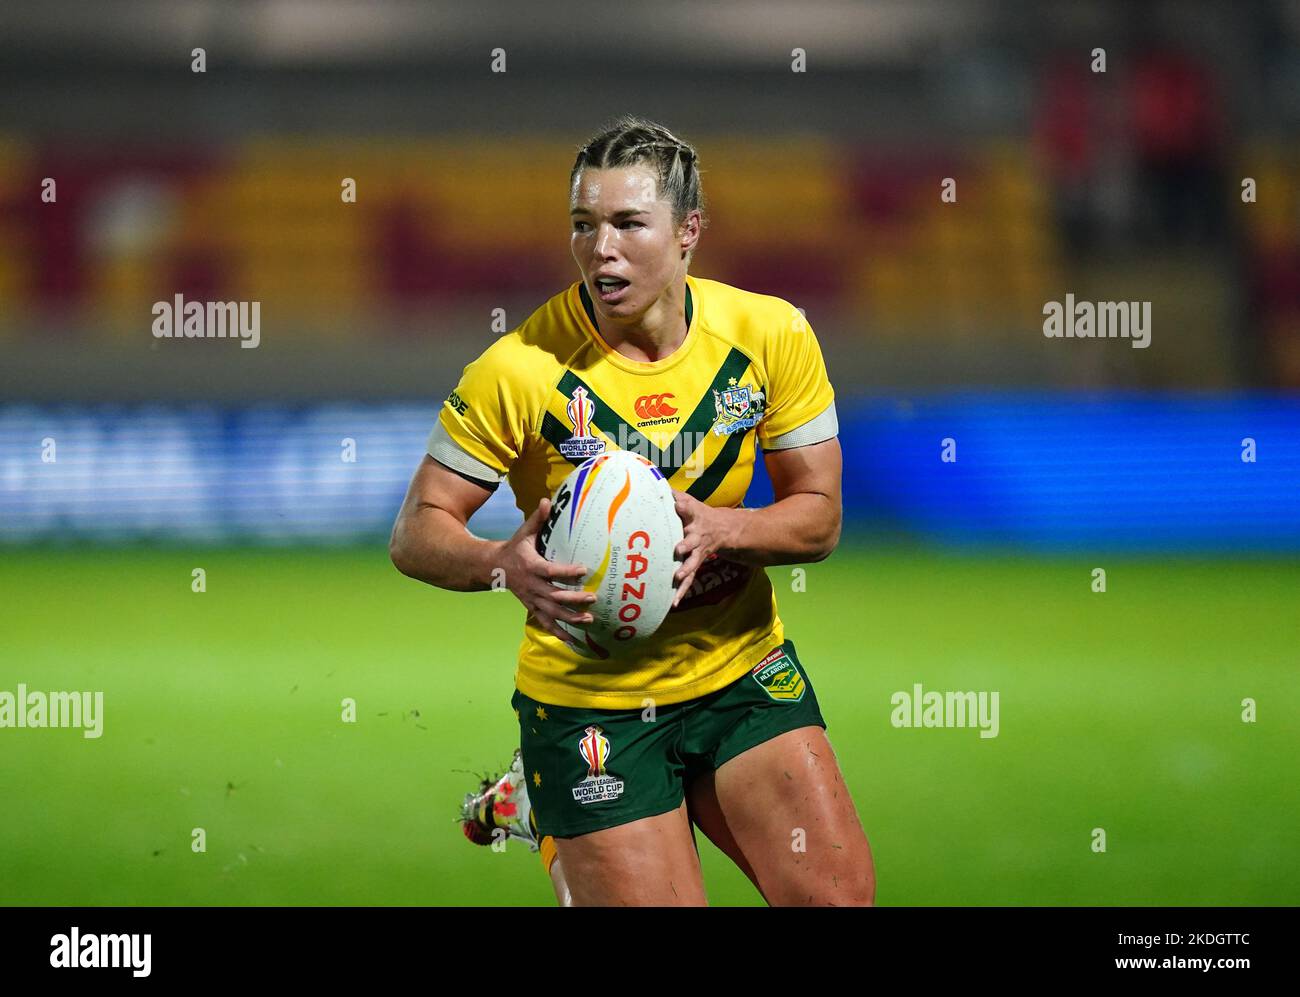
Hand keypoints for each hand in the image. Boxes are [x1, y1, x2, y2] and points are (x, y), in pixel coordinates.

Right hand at [497, 497, 595, 645]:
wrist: (493, 568)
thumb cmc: (514, 548)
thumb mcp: (523, 532)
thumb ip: (537, 519)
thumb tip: (548, 501)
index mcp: (531, 566)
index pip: (550, 571)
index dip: (566, 572)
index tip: (583, 569)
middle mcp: (531, 586)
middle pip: (553, 596)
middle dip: (573, 599)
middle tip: (592, 598)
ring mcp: (531, 600)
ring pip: (551, 613)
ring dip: (570, 619)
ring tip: (588, 620)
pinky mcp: (532, 608)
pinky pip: (545, 623)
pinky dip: (558, 632)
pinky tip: (572, 641)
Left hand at [671, 490, 734, 607]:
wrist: (723, 529)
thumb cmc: (697, 514)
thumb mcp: (688, 501)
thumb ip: (672, 494)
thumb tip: (651, 480)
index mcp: (694, 518)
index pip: (689, 509)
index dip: (684, 506)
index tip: (678, 503)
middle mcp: (697, 536)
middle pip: (692, 540)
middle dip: (685, 544)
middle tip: (678, 548)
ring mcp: (698, 552)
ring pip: (692, 562)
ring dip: (685, 570)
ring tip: (678, 577)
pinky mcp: (696, 564)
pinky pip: (689, 580)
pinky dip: (681, 592)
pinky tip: (673, 603)